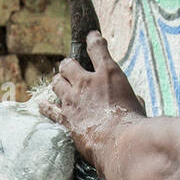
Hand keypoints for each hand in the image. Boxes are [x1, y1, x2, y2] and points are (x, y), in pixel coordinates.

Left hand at [42, 31, 145, 167]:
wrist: (120, 143)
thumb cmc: (135, 123)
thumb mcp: (137, 102)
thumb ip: (128, 95)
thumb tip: (130, 99)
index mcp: (109, 73)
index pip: (97, 48)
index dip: (93, 39)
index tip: (91, 36)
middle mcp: (87, 82)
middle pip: (68, 65)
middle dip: (69, 66)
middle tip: (71, 70)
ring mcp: (73, 100)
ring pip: (56, 83)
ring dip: (59, 82)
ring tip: (61, 85)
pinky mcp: (65, 118)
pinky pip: (49, 109)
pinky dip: (46, 106)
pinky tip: (42, 104)